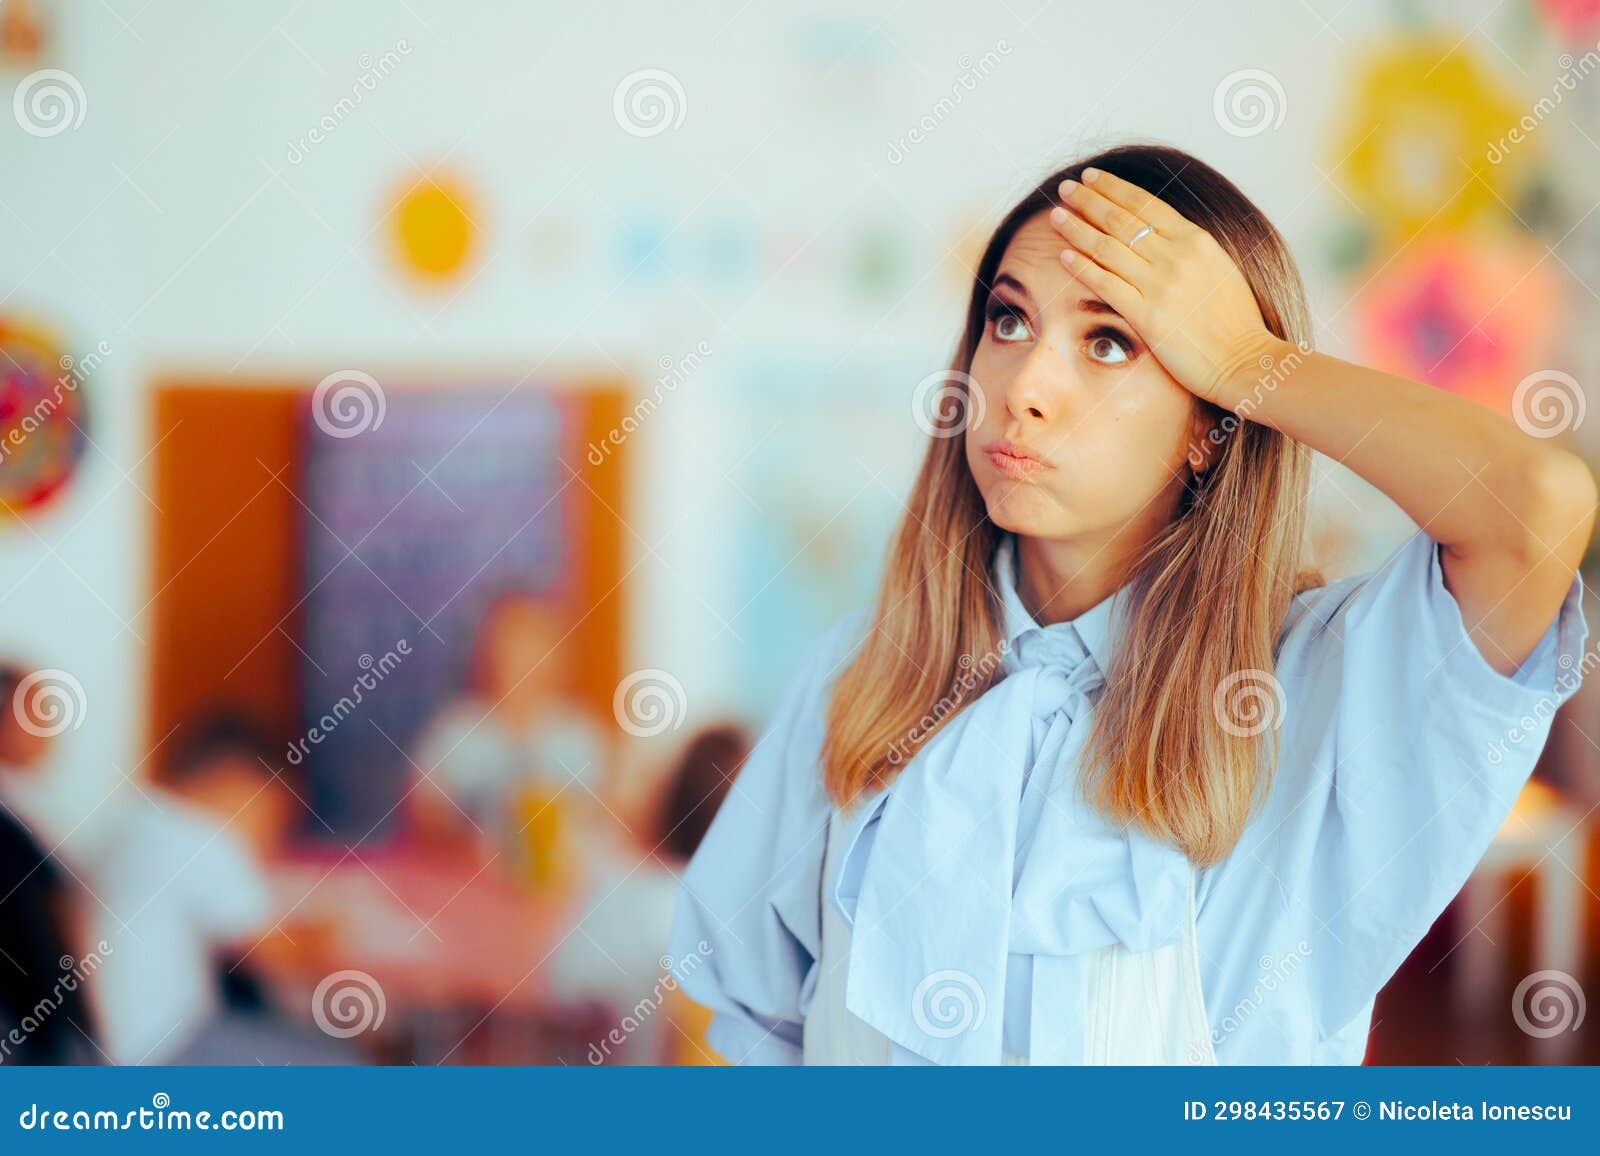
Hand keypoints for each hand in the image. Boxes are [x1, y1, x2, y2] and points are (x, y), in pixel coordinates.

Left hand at [1047, 167, 1277, 406]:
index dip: (1113, 188)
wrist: (1245, 359)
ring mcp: (1160, 284)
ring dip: (1077, 228)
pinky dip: (1083, 267)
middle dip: (1088, 199)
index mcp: (1195, 240)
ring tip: (1056, 216)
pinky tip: (1064, 256)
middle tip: (1066, 188)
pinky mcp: (1147, 315)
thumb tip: (1161, 235)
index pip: (1145, 203)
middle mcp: (1175, 255)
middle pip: (1121, 219)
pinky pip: (1107, 284)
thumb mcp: (1218, 267)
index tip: (1091, 178)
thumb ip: (1188, 249)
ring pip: (1107, 247)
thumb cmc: (1236, 320)